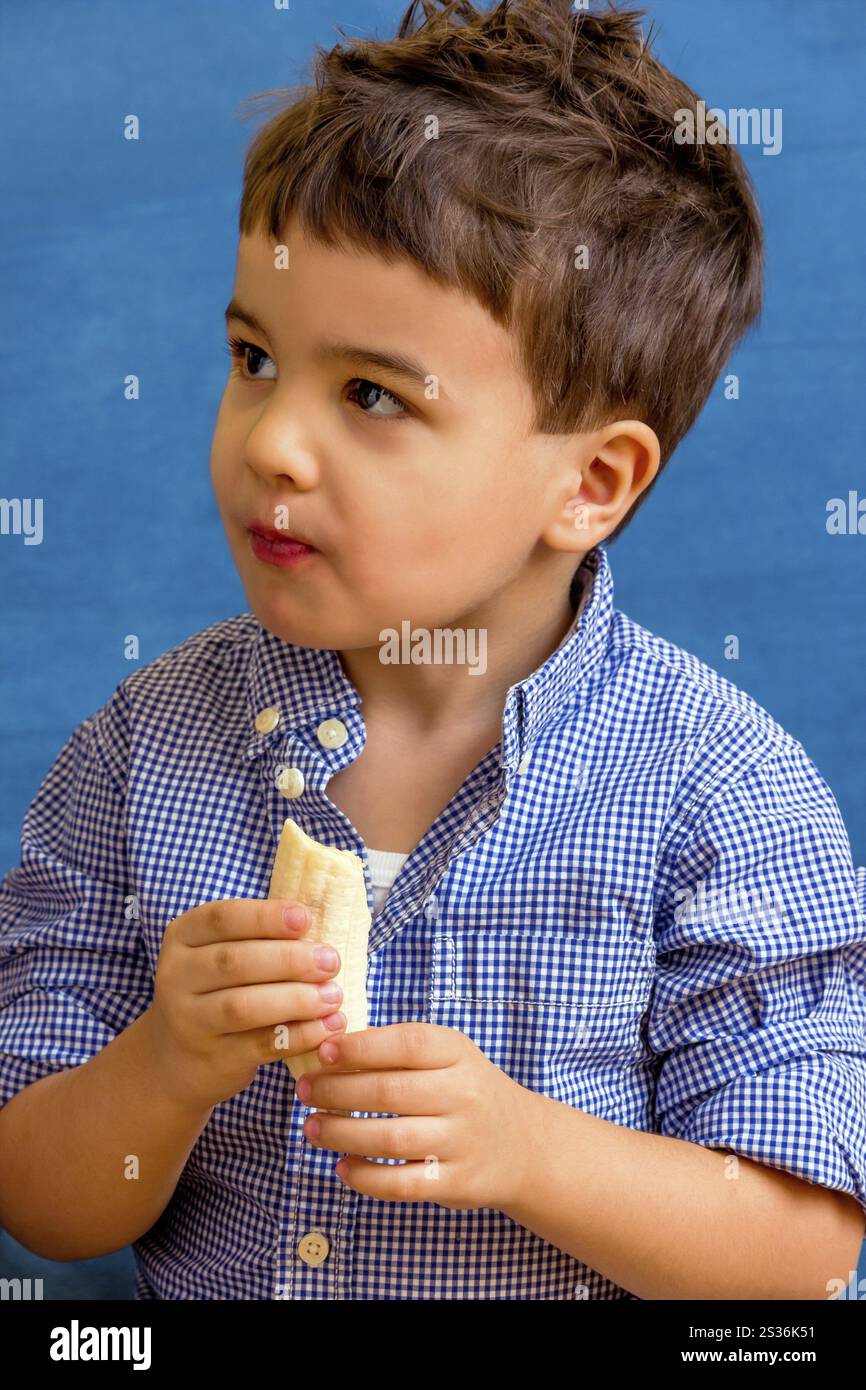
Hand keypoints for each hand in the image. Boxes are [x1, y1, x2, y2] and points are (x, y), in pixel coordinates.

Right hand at [145, 898, 347, 1111]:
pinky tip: (327, 1027)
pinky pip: (260, 1045)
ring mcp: (190, 1021)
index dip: (265, 917)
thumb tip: (324, 920)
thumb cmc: (217, 989)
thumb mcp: (221, 954)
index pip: (221, 919)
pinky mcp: (212, 1058)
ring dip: (296, 999)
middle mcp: (176, 976)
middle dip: (290, 959)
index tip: (305, 918)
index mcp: (182, 937)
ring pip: (244, 1006)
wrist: (177, 1057)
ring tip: (333, 995)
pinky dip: (299, 1035)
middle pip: (235, 962)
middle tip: (331, 961)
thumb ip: (260, 937)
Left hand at [296, 1022, 535, 1210]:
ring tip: (312, 1128)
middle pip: (390, 1092)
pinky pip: (402, 1183)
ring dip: (342, 1133)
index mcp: (457, 1054)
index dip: (360, 1048)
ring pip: (391, 1138)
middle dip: (337, 1091)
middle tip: (304, 1091)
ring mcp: (461, 1141)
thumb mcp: (447, 1056)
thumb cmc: (465, 1090)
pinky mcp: (456, 1183)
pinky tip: (341, 1166)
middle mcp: (463, 1095)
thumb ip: (399, 1050)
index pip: (406, 1044)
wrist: (521, 1144)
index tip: (323, 1052)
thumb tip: (332, 1049)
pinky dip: (365, 1177)